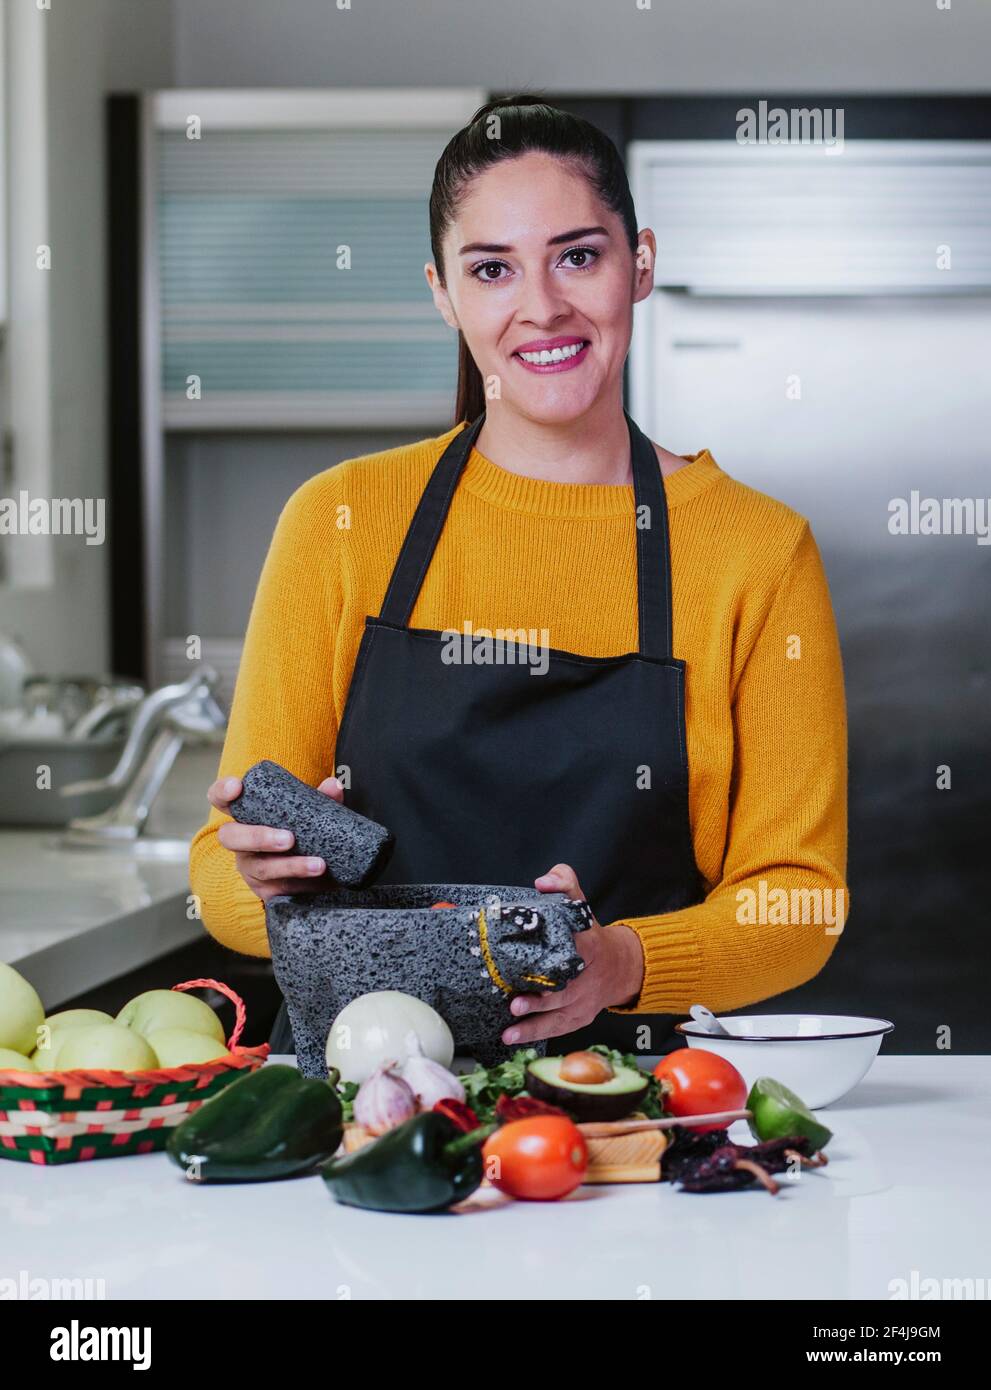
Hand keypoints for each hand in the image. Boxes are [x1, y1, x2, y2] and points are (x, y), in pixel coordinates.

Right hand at [208, 773, 342, 901]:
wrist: (313, 875)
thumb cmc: (301, 834)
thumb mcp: (308, 814)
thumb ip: (319, 799)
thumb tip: (333, 785)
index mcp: (246, 816)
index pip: (221, 799)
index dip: (222, 792)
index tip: (236, 787)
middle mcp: (242, 843)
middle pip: (230, 837)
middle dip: (258, 837)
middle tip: (289, 839)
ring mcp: (251, 868)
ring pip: (262, 868)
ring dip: (291, 866)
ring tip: (318, 865)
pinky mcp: (266, 892)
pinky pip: (279, 891)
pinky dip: (302, 886)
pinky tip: (320, 882)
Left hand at [500, 863, 644, 1045]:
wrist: (621, 967)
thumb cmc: (591, 936)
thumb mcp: (581, 904)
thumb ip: (564, 883)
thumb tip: (542, 882)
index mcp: (590, 947)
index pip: (577, 949)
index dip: (560, 955)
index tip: (536, 959)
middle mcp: (587, 978)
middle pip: (564, 991)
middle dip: (540, 1000)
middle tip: (516, 1003)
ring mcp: (584, 1001)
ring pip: (559, 1015)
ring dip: (534, 1024)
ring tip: (511, 1030)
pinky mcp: (579, 1017)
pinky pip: (557, 1028)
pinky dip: (535, 1035)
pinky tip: (513, 1039)